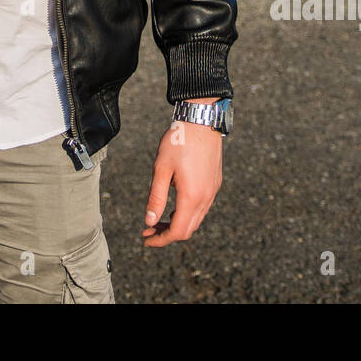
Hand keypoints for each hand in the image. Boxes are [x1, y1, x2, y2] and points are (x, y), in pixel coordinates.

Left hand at [141, 109, 222, 246]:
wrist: (201, 120)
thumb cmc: (178, 141)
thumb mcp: (161, 169)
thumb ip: (156, 197)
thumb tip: (149, 221)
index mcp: (192, 196)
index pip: (178, 231)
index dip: (161, 239)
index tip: (146, 238)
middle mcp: (206, 197)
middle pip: (188, 229)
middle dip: (167, 234)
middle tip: (148, 229)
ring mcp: (213, 191)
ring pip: (196, 219)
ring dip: (177, 223)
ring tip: (158, 219)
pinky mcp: (215, 183)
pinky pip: (202, 207)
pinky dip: (187, 213)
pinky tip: (175, 205)